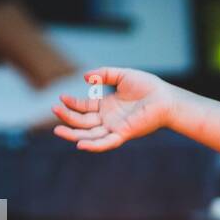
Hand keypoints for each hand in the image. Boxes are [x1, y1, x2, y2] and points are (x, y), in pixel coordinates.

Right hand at [52, 67, 178, 151]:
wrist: (166, 98)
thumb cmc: (148, 87)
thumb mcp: (122, 75)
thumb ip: (103, 74)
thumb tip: (86, 78)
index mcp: (107, 107)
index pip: (84, 108)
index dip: (72, 104)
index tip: (61, 97)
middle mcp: (109, 119)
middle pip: (83, 122)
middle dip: (67, 118)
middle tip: (53, 110)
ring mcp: (115, 128)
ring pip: (90, 135)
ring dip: (73, 134)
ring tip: (58, 130)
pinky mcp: (123, 134)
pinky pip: (106, 142)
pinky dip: (94, 145)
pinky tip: (80, 145)